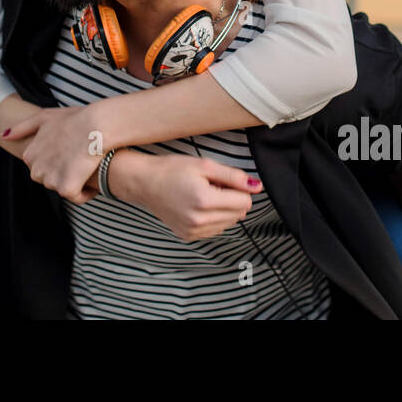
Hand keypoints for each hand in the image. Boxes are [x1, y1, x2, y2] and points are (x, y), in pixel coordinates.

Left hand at [6, 105, 106, 203]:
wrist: (96, 125)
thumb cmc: (75, 119)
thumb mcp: (46, 117)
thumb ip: (23, 127)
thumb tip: (4, 135)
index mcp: (29, 154)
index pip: (41, 166)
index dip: (58, 160)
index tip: (70, 151)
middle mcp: (36, 169)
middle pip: (50, 179)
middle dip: (63, 173)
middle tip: (79, 158)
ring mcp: (50, 180)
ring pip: (62, 188)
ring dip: (75, 182)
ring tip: (86, 166)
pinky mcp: (66, 189)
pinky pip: (76, 197)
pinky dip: (85, 192)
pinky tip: (93, 180)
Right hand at [123, 153, 261, 241]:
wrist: (145, 183)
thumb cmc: (172, 170)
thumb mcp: (204, 165)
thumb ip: (233, 176)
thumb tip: (257, 186)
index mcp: (204, 200)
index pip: (245, 202)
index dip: (239, 188)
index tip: (223, 180)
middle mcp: (199, 220)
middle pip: (239, 214)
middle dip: (232, 198)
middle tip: (212, 186)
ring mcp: (193, 231)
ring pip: (229, 223)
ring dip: (223, 209)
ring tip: (203, 195)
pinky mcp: (189, 236)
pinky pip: (215, 229)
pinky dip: (213, 218)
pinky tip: (198, 206)